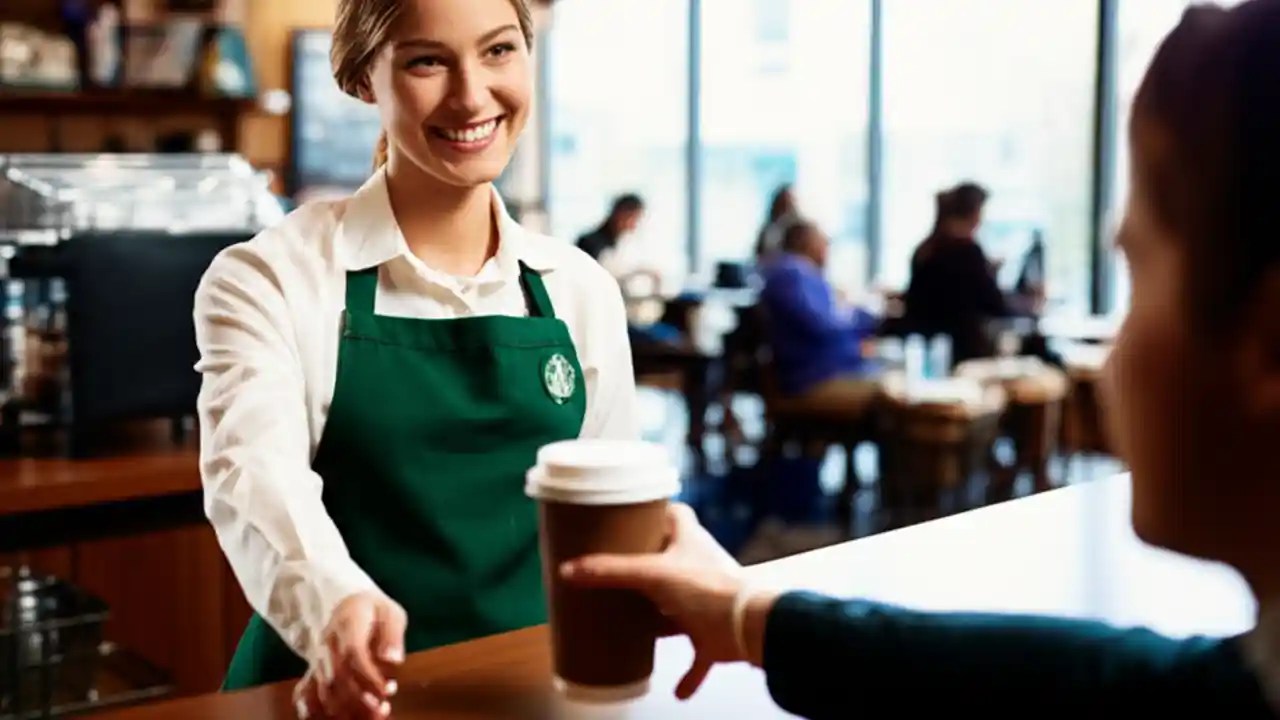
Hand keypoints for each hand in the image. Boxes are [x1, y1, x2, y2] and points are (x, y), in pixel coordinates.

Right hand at [293, 591, 405, 718]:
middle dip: (359, 697)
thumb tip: (394, 660)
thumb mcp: (391, 613)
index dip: (370, 675)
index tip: (388, 690)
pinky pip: (305, 690)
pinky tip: (326, 717)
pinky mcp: (313, 669)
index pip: (354, 652)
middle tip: (382, 709)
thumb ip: (393, 635)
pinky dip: (312, 708)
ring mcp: (318, 656)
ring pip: (323, 687)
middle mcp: (328, 642)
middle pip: (337, 674)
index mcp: (348, 622)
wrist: (347, 605)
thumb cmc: (373, 611)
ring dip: (344, 707)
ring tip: (370, 716)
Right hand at [560, 504, 779, 699]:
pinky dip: (689, 674)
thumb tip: (569, 571)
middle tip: (620, 572)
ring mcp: (708, 603)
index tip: (635, 517)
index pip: (676, 514)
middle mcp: (700, 568)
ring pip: (681, 608)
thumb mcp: (652, 574)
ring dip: (663, 619)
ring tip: (635, 624)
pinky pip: (699, 656)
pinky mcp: (715, 635)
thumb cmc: (709, 589)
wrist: (749, 626)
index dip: (657, 513)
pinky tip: (675, 689)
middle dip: (650, 568)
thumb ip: (610, 572)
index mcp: (690, 541)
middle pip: (673, 561)